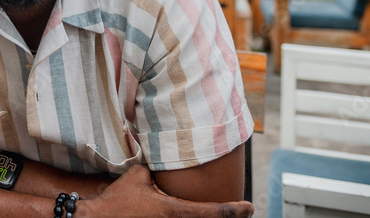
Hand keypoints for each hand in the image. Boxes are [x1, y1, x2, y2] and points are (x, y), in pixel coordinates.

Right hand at [83, 166, 253, 217]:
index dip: (235, 210)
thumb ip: (157, 169)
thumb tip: (167, 157)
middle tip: (242, 212)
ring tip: (224, 214)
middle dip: (225, 217)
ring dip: (207, 217)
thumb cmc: (119, 199)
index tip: (250, 207)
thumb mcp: (139, 176)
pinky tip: (195, 215)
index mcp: (175, 211)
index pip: (213, 212)